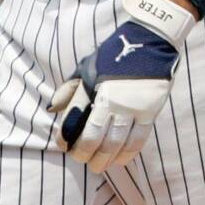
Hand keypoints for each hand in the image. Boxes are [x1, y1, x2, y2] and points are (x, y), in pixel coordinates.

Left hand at [48, 0, 195, 171]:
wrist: (152, 39)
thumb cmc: (116, 53)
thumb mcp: (88, 64)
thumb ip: (69, 87)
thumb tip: (52, 109)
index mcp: (91, 85)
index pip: (72, 121)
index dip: (65, 139)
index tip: (65, 146)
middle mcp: (109, 98)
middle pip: (92, 138)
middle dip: (84, 154)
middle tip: (82, 160)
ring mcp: (131, 105)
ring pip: (114, 143)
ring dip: (104, 159)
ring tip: (99, 165)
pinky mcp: (150, 109)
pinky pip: (138, 139)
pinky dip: (127, 153)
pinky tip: (120, 159)